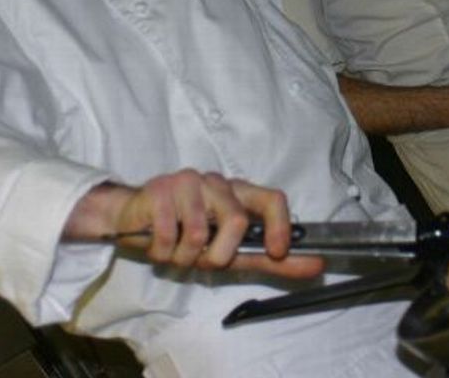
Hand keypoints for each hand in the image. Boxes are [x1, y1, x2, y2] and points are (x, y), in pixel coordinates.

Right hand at [87, 170, 322, 277]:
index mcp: (239, 193)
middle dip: (217, 256)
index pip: (273, 198)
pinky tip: (158, 244)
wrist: (130, 221)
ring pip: (200, 234)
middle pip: (236, 221)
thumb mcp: (232, 251)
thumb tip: (318, 266)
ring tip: (175, 252)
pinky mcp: (160, 190)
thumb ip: (273, 260)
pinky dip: (162, 252)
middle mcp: (217, 182)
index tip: (276, 251)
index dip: (280, 226)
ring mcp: (188, 182)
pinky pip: (170, 235)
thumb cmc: (186, 234)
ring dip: (184, 258)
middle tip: (202, 260)